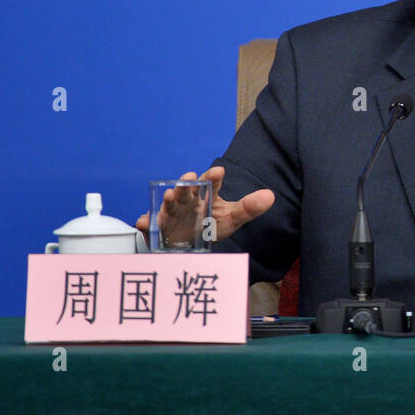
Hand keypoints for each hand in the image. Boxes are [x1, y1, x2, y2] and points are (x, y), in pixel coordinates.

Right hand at [135, 167, 274, 243]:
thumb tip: (270, 196)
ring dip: (168, 200)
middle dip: (186, 184)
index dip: (213, 177)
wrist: (191, 243)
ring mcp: (172, 212)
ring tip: (169, 196)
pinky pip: (150, 224)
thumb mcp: (232, 218)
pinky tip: (145, 222)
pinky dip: (146, 222)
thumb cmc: (210, 224)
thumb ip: (249, 207)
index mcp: (205, 194)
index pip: (210, 183)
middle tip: (189, 177)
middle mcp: (187, 200)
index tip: (218, 171)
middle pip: (186, 190)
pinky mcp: (159, 227)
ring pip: (168, 204)